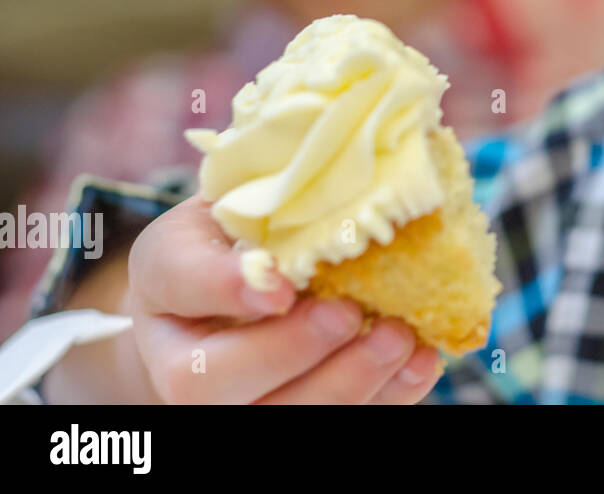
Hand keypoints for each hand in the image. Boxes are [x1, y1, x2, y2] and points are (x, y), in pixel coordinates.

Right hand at [126, 194, 442, 403]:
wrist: (257, 279)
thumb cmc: (254, 231)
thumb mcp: (252, 199)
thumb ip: (277, 202)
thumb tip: (349, 201)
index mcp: (165, 279)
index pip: (177, 280)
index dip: (225, 290)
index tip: (281, 287)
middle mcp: (178, 354)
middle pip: (207, 384)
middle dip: (289, 352)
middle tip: (349, 314)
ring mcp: (230, 398)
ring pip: (269, 417)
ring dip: (343, 384)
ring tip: (398, 339)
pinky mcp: (283, 410)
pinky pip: (330, 425)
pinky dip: (384, 397)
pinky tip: (418, 363)